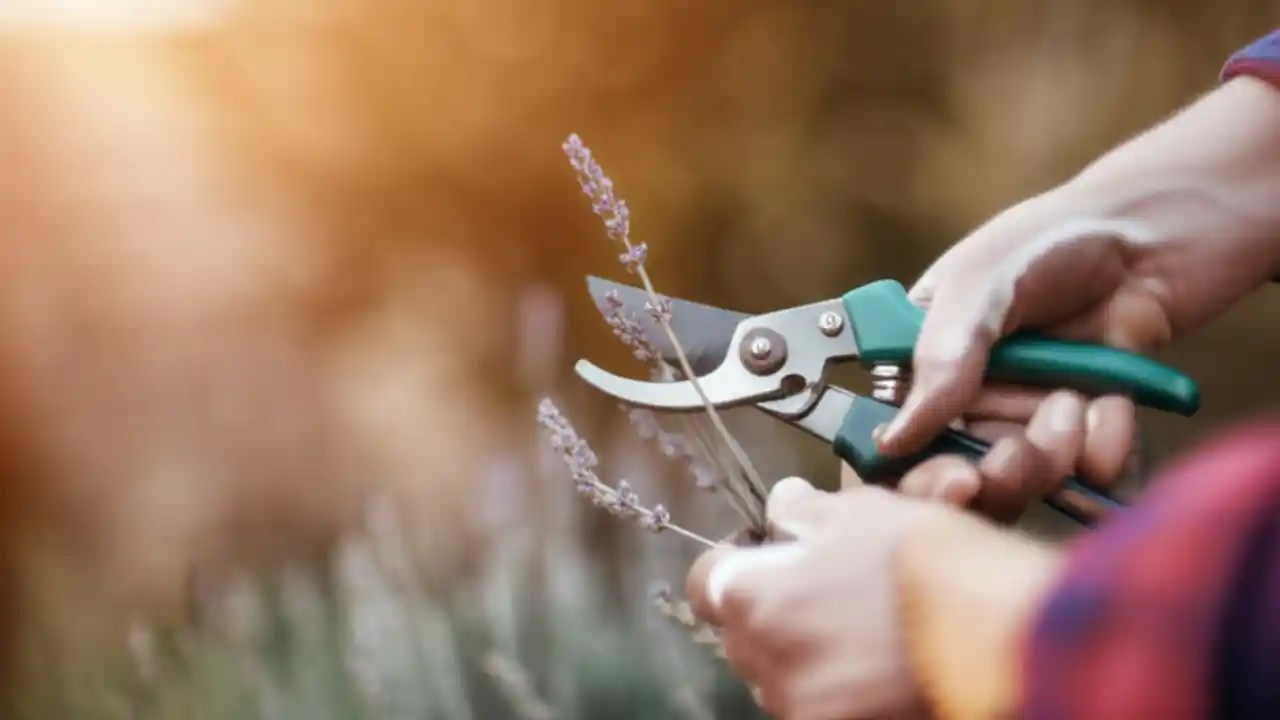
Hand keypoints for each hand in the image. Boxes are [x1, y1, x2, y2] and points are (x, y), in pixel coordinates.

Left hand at [686, 478, 937, 718]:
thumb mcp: (862, 512)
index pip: (706, 583)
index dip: (736, 561)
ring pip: (783, 676)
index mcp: (752, 598)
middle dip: (775, 609)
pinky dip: (842, 689)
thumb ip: (804, 512)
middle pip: (744, 634)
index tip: (772, 552)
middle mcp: (764, 662)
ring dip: (807, 654)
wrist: (1002, 635)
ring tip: (864, 631)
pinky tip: (882, 667)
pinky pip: (820, 706)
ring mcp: (801, 708)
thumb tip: (782, 504)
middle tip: (827, 590)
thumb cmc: (924, 564)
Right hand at [875, 76, 1279, 459]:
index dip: (915, 472)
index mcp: (920, 358)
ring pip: (1025, 480)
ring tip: (1076, 403)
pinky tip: (1112, 408)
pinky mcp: (1085, 428)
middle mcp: (966, 396)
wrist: (1158, 237)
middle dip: (994, 471)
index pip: (893, 437)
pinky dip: (1103, 449)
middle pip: (958, 473)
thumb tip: (891, 437)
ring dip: (1052, 453)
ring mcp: (1025, 414)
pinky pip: (1086, 474)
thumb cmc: (1053, 241)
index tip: (952, 481)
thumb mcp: (982, 285)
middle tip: (1011, 458)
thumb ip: (940, 361)